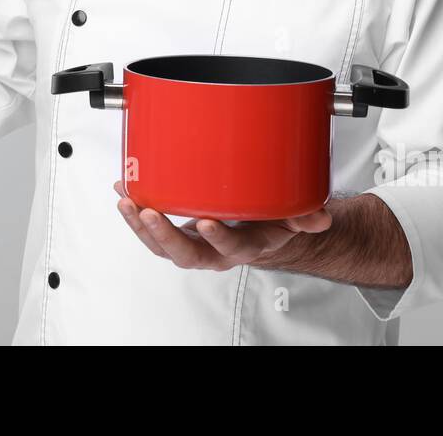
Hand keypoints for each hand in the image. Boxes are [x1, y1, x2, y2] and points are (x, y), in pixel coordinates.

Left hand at [113, 180, 331, 270]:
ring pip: (161, 245)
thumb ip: (304, 217)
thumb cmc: (271, 222)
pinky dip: (135, 211)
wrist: (260, 232)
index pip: (230, 249)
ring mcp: (192, 243)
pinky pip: (151, 229)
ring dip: (140, 224)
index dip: (218, 239)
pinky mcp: (176, 230)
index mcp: (243, 247)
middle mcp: (213, 251)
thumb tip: (319, 218)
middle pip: (184, 253)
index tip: (206, 223)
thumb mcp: (292, 218)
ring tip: (126, 201)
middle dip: (163, 235)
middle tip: (149, 212)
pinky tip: (123, 190)